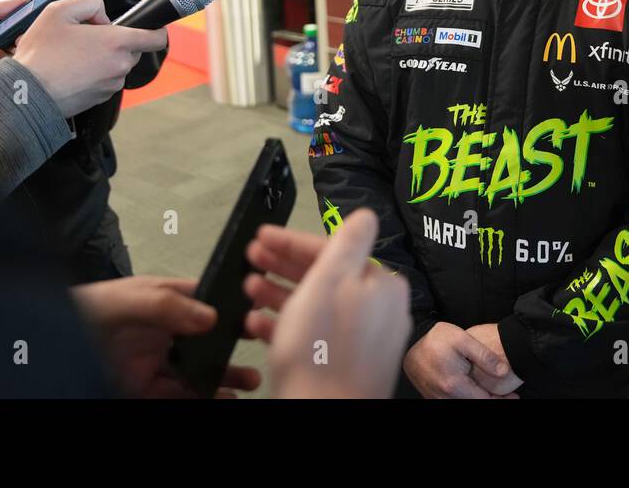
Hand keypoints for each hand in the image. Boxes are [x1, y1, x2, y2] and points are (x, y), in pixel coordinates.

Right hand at [11, 0, 167, 117]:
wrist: (26, 94)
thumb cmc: (41, 54)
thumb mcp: (59, 11)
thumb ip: (89, 3)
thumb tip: (103, 17)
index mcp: (117, 42)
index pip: (156, 38)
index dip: (156, 31)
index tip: (151, 28)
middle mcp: (120, 65)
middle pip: (132, 49)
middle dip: (115, 42)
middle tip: (87, 39)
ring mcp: (112, 85)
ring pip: (117, 65)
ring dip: (103, 59)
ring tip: (73, 56)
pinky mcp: (101, 99)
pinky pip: (105, 80)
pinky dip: (94, 74)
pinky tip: (72, 71)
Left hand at [72, 276, 260, 397]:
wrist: (43, 353)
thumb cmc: (81, 313)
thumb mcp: (124, 300)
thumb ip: (165, 303)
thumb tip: (209, 316)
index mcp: (164, 301)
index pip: (205, 299)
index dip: (231, 305)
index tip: (256, 310)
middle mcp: (167, 332)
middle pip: (211, 338)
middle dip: (236, 344)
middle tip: (261, 347)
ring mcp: (160, 363)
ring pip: (203, 369)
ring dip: (228, 375)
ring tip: (249, 380)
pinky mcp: (150, 391)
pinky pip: (185, 394)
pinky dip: (207, 396)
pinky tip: (224, 397)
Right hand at [242, 209, 410, 397]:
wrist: (323, 414)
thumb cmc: (322, 352)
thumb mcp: (329, 282)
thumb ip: (347, 243)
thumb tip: (365, 215)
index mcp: (379, 284)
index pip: (334, 248)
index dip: (293, 241)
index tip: (263, 236)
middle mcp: (378, 310)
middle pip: (326, 275)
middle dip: (284, 265)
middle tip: (252, 258)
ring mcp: (364, 339)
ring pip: (318, 304)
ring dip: (281, 293)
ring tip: (249, 290)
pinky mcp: (348, 364)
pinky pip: (317, 334)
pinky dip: (289, 325)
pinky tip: (259, 325)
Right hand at [403, 321, 511, 398]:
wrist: (410, 341)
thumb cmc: (437, 338)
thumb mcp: (463, 339)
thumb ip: (484, 356)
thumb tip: (504, 372)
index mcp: (454, 385)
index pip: (483, 400)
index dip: (501, 400)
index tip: (515, 397)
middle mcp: (444, 396)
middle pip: (474, 405)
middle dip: (491, 401)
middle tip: (509, 397)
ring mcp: (436, 398)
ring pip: (462, 403)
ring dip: (478, 399)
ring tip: (494, 394)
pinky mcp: (432, 397)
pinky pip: (452, 401)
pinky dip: (465, 398)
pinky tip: (475, 391)